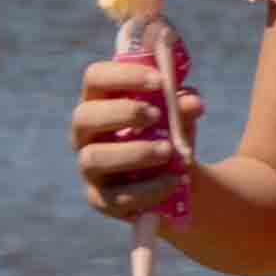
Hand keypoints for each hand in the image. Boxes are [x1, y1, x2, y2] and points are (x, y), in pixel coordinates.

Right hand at [69, 51, 191, 215]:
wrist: (174, 178)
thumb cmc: (167, 133)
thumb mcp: (179, 115)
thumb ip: (183, 105)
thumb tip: (192, 103)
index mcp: (98, 101)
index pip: (95, 78)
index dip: (124, 75)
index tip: (159, 80)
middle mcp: (85, 134)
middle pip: (84, 116)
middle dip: (122, 112)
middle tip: (157, 115)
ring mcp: (89, 168)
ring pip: (94, 158)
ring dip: (134, 152)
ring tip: (169, 151)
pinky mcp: (100, 200)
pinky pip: (116, 197)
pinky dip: (148, 189)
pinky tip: (173, 180)